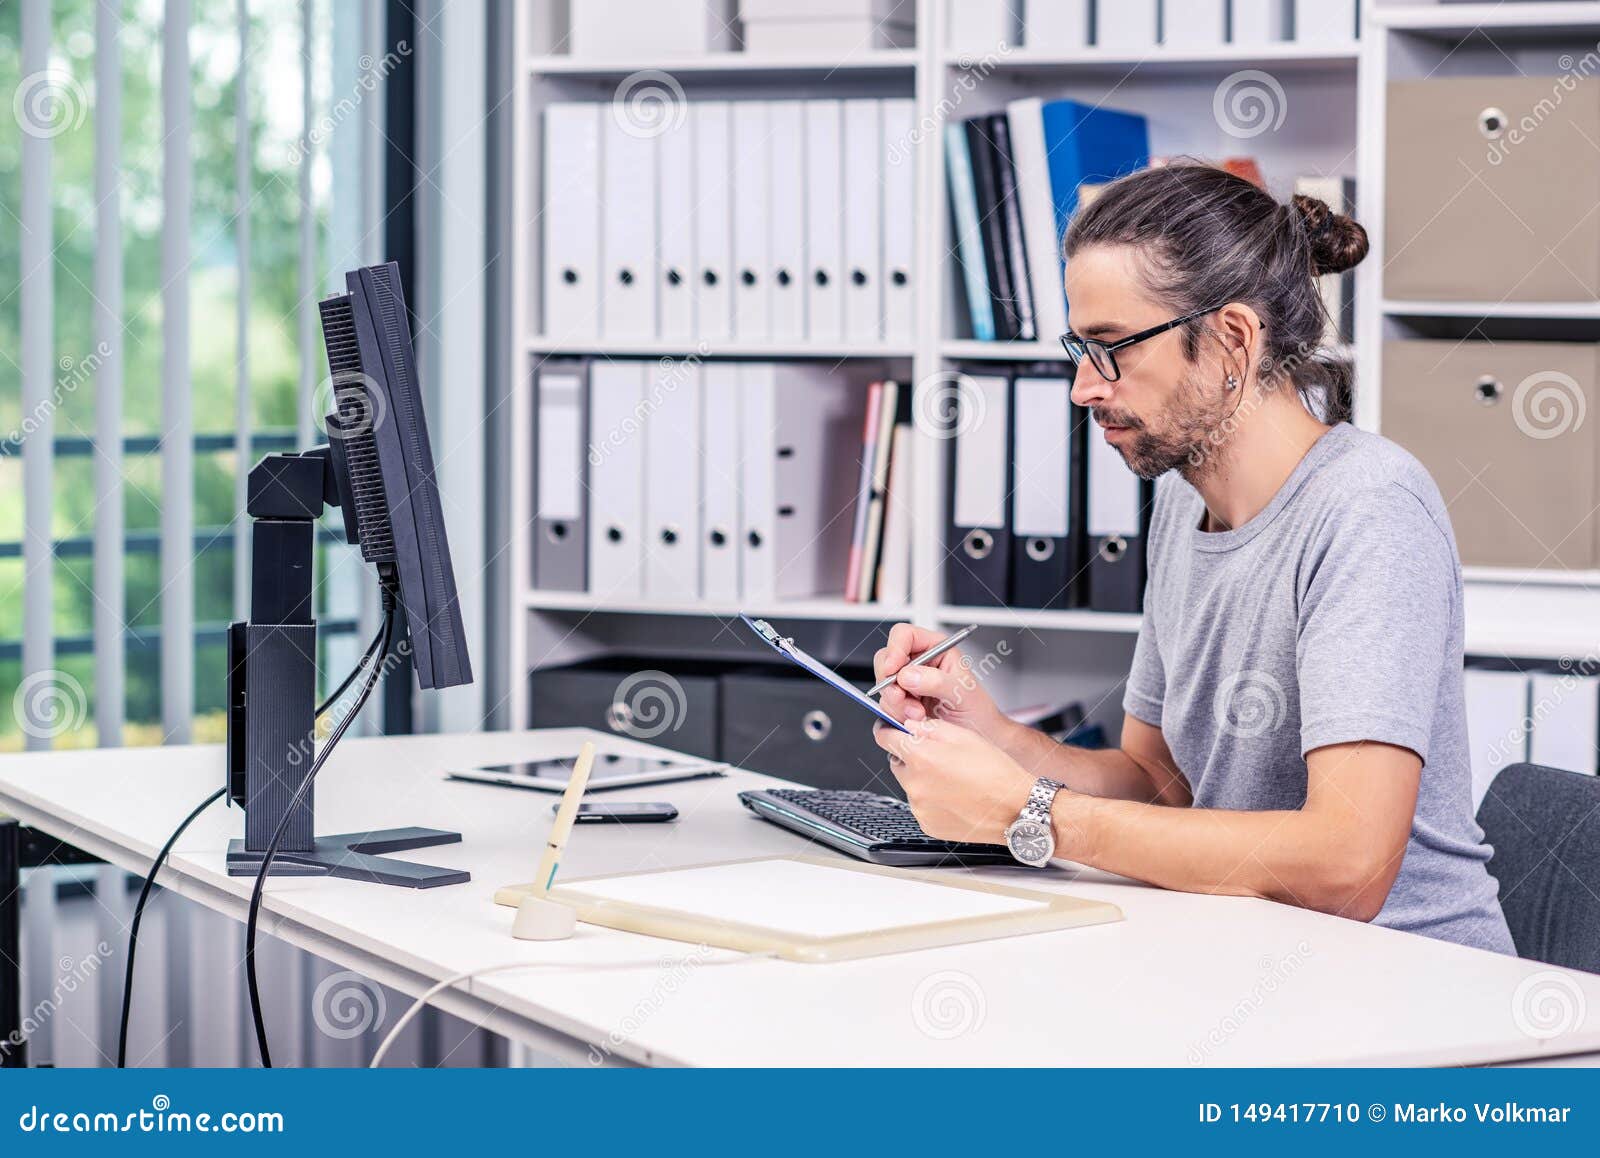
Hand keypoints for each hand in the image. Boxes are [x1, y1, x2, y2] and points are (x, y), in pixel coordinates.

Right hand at [873, 623, 1008, 742]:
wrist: (977, 735)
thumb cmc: (976, 709)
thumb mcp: (963, 691)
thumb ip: (936, 680)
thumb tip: (908, 675)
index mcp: (935, 648)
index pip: (904, 635)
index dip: (894, 648)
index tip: (892, 668)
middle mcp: (918, 663)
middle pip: (886, 659)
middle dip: (890, 681)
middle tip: (902, 696)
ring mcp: (907, 684)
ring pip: (883, 685)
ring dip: (896, 703)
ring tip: (919, 714)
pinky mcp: (901, 704)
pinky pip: (885, 706)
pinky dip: (896, 715)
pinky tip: (915, 720)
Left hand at [873, 718, 1035, 844]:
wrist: (1014, 809)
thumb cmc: (995, 772)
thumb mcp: (963, 735)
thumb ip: (929, 728)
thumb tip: (910, 726)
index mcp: (921, 757)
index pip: (885, 738)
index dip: (889, 730)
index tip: (892, 730)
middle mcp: (915, 783)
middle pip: (897, 762)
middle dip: (911, 757)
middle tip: (937, 758)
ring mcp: (919, 807)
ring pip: (909, 785)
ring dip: (922, 779)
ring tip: (951, 780)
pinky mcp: (927, 824)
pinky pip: (921, 806)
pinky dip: (931, 800)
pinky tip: (953, 797)